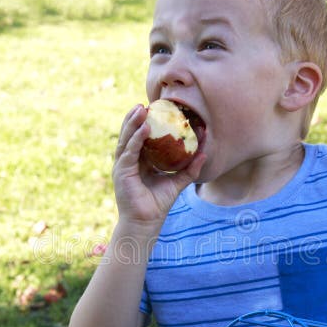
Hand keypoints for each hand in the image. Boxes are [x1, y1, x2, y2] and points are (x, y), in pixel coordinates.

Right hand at [113, 104, 205, 228]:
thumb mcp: (177, 182)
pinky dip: (136, 139)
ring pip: (126, 139)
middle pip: (130, 135)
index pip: (140, 138)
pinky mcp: (122, 172)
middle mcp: (128, 161)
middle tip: (145, 104)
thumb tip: (204, 154)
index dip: (145, 123)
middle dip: (135, 118)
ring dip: (133, 123)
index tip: (155, 109)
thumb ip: (189, 168)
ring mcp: (123, 166)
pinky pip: (129, 151)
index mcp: (139, 161)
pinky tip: (144, 128)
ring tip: (141, 109)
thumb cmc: (158, 204)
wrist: (146, 223)